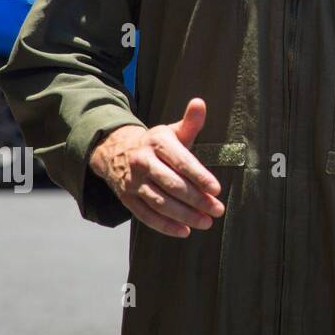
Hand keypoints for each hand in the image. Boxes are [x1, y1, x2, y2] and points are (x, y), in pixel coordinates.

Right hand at [88, 97, 224, 237]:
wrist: (116, 152)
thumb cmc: (156, 144)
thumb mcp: (172, 131)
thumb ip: (190, 122)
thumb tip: (200, 103)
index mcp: (157, 143)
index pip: (181, 161)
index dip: (199, 176)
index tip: (216, 189)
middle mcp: (143, 162)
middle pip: (172, 185)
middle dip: (197, 200)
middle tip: (218, 210)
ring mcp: (133, 182)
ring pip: (160, 203)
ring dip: (185, 215)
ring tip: (206, 222)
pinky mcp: (127, 199)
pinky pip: (146, 216)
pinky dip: (165, 226)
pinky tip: (184, 231)